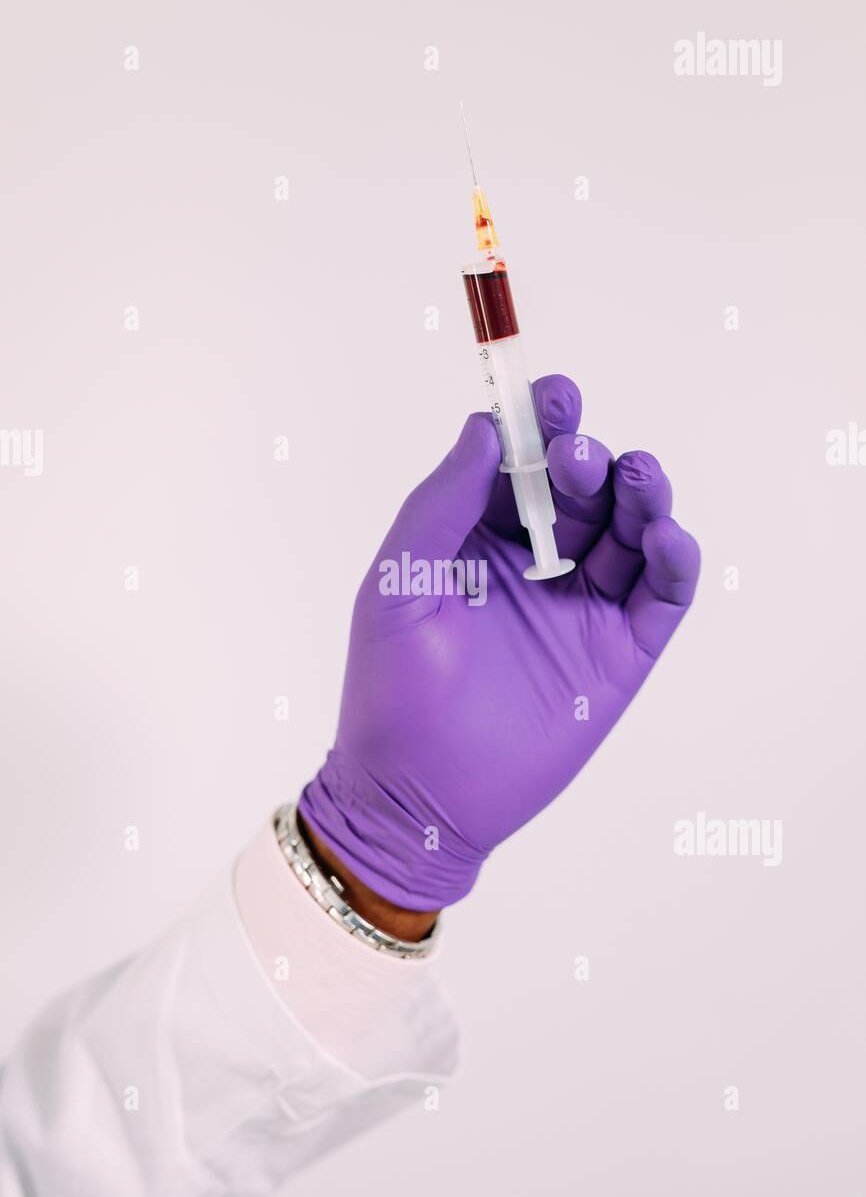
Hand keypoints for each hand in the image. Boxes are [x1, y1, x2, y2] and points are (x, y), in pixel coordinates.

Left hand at [299, 375, 699, 911]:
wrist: (415, 801)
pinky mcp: (619, 656)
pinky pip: (662, 596)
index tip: (554, 395)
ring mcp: (582, 609)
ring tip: (637, 479)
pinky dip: (674, 559)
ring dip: (643, 494)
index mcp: (478, 541)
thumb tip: (484, 430)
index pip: (522, 464)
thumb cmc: (390, 694)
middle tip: (577, 459)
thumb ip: (438, 507)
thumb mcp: (396, 587)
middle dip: (589, 459)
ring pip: (632, 531)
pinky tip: (662, 539)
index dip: (542, 423)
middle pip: (586, 489)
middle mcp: (537, 565)